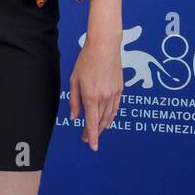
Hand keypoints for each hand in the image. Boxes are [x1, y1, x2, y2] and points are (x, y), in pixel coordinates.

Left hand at [70, 32, 122, 150]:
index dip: (91, 135)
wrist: (105, 47)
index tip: (91, 146)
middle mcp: (104, 97)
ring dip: (103, 126)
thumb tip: (74, 117)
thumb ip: (74, 100)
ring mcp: (114, 94)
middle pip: (100, 121)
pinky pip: (116, 108)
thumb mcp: (74, 80)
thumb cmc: (86, 61)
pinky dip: (111, 116)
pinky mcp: (120, 90)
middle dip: (95, 132)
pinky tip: (107, 121)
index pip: (91, 122)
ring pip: (109, 116)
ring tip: (96, 132)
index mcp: (91, 95)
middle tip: (88, 140)